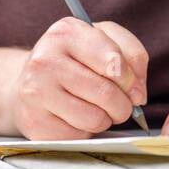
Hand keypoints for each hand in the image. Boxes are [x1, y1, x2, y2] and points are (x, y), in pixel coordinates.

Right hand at [7, 17, 148, 140]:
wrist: (30, 83)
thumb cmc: (74, 60)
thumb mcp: (103, 40)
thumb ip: (131, 55)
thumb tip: (138, 93)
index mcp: (65, 32)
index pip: (114, 61)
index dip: (130, 78)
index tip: (130, 84)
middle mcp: (45, 60)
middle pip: (107, 93)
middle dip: (122, 104)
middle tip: (118, 102)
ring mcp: (36, 93)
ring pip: (95, 119)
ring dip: (105, 119)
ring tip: (95, 108)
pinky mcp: (35, 122)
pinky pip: (79, 136)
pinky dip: (85, 130)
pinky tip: (74, 117)